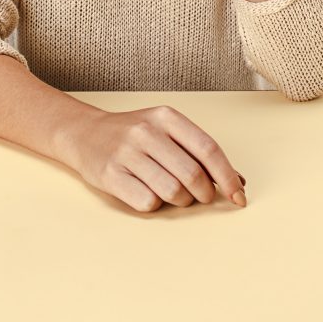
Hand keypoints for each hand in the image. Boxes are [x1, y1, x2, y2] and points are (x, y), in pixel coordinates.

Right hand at [61, 103, 246, 212]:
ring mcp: (127, 152)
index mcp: (166, 116)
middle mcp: (146, 131)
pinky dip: (154, 205)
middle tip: (200, 196)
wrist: (85, 133)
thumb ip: (199, 153)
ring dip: (180, 201)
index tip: (238, 196)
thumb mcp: (166, 131)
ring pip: (172, 191)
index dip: (227, 176)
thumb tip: (237, 182)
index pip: (208, 149)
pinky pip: (147, 202)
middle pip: (193, 175)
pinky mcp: (111, 174)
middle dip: (204, 194)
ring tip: (173, 194)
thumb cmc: (134, 136)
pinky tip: (147, 192)